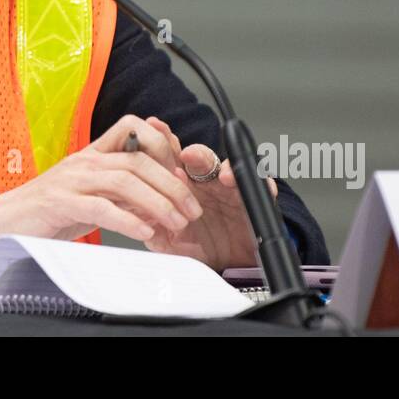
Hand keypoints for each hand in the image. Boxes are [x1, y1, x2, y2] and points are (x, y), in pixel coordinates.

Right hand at [0, 114, 203, 256]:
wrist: (2, 224)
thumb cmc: (47, 212)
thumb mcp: (90, 197)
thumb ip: (121, 194)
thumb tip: (158, 199)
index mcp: (92, 154)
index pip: (134, 129)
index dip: (163, 144)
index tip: (183, 172)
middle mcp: (84, 161)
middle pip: (138, 159)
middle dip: (171, 183)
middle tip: (191, 207)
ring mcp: (71, 180)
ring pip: (124, 180)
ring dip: (157, 202)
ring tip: (176, 222)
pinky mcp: (60, 203)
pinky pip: (101, 207)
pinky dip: (127, 220)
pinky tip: (144, 232)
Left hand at [138, 116, 276, 270]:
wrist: (230, 265)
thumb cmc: (201, 246)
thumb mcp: (173, 243)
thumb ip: (155, 232)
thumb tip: (136, 223)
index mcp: (184, 185)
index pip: (174, 160)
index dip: (165, 146)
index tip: (155, 133)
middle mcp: (207, 182)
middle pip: (202, 160)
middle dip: (197, 154)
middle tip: (189, 155)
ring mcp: (231, 189)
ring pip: (232, 168)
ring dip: (229, 168)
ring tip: (225, 176)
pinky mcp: (254, 200)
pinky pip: (262, 186)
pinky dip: (260, 184)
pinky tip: (249, 188)